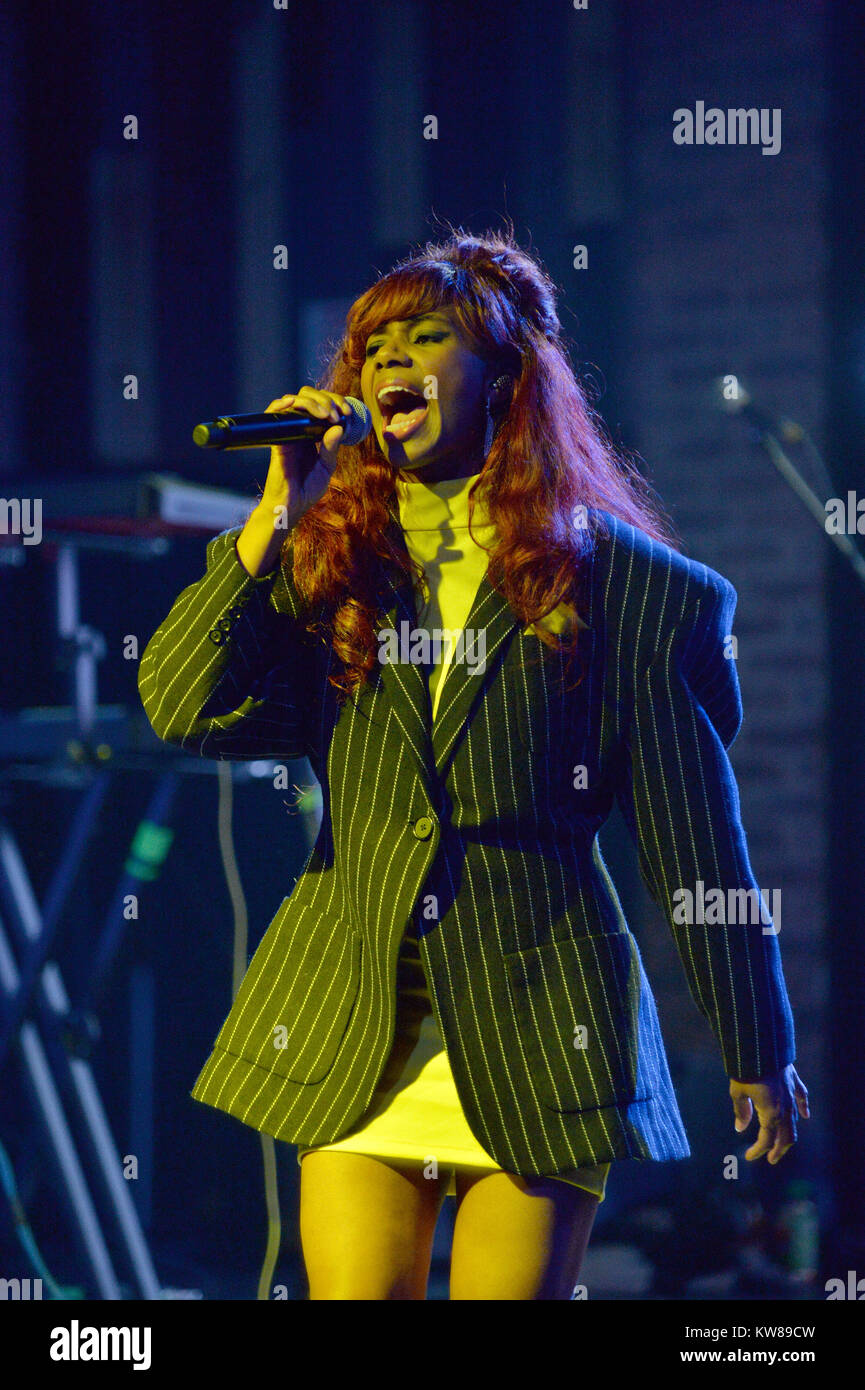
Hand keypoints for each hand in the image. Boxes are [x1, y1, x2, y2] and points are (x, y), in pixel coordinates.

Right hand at [259, 387, 353, 523]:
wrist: (291, 506)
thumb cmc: (307, 489)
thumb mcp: (327, 467)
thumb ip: (332, 447)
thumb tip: (339, 427)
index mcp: (312, 433)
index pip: (322, 405)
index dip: (336, 402)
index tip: (348, 413)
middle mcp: (298, 428)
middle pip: (308, 397)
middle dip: (327, 399)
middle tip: (338, 414)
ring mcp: (287, 432)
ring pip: (294, 400)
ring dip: (312, 402)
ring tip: (326, 414)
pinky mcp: (277, 439)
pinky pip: (274, 414)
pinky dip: (282, 404)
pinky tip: (293, 403)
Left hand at [729, 1064, 809, 1163]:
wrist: (761, 1047)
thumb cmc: (745, 1070)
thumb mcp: (738, 1092)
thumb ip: (741, 1111)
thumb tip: (740, 1128)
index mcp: (771, 1114)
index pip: (766, 1140)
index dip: (758, 1150)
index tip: (749, 1157)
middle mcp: (785, 1109)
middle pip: (786, 1137)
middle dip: (779, 1150)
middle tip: (771, 1159)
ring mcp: (792, 1096)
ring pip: (795, 1121)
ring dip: (788, 1134)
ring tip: (782, 1142)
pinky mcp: (795, 1082)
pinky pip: (802, 1098)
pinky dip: (804, 1108)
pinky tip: (805, 1115)